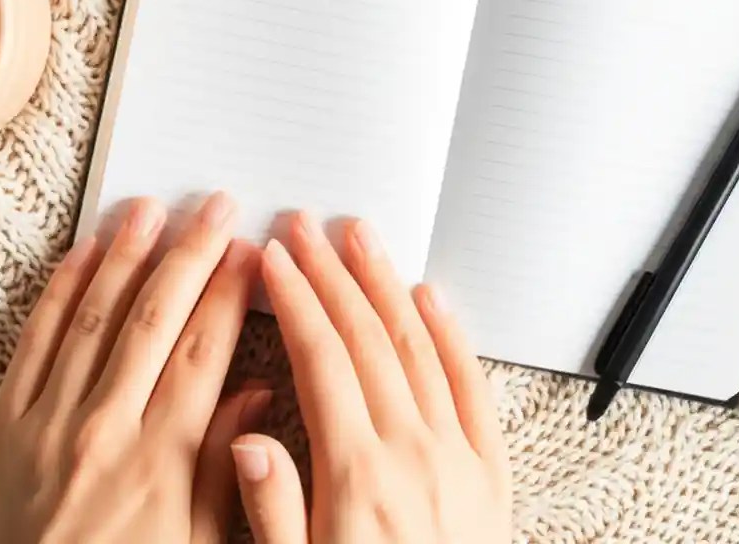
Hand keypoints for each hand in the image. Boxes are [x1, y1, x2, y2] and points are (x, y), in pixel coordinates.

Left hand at [0, 193, 268, 542]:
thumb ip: (228, 468)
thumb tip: (258, 391)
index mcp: (160, 461)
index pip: (204, 350)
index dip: (230, 293)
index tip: (250, 252)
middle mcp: (104, 429)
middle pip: (155, 318)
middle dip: (190, 252)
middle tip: (216, 207)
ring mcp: (47, 422)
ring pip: (93, 315)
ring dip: (125, 255)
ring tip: (151, 209)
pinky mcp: (4, 425)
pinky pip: (33, 341)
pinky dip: (58, 292)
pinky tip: (82, 254)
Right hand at [232, 213, 511, 542]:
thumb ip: (275, 508)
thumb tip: (248, 438)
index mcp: (358, 475)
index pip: (321, 359)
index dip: (294, 300)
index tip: (274, 261)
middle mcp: (413, 452)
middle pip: (367, 337)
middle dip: (330, 274)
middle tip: (306, 229)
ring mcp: (458, 456)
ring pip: (419, 346)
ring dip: (385, 285)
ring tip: (360, 240)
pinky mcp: (490, 470)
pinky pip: (472, 385)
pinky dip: (453, 334)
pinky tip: (432, 297)